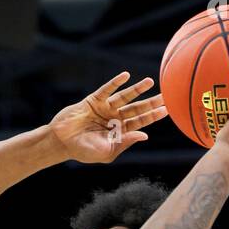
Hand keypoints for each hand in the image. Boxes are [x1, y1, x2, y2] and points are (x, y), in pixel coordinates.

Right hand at [49, 73, 166, 164]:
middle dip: (151, 102)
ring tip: (149, 82)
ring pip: (124, 97)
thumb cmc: (83, 151)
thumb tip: (144, 135)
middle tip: (166, 95)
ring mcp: (105, 108)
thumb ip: (125, 143)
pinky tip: (126, 76)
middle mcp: (115, 118)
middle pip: (137, 108)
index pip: (140, 122)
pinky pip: (107, 90)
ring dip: (137, 89)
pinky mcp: (94, 100)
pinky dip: (116, 83)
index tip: (167, 109)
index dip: (153, 116)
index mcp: (119, 131)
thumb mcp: (107, 151)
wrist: (61, 142)